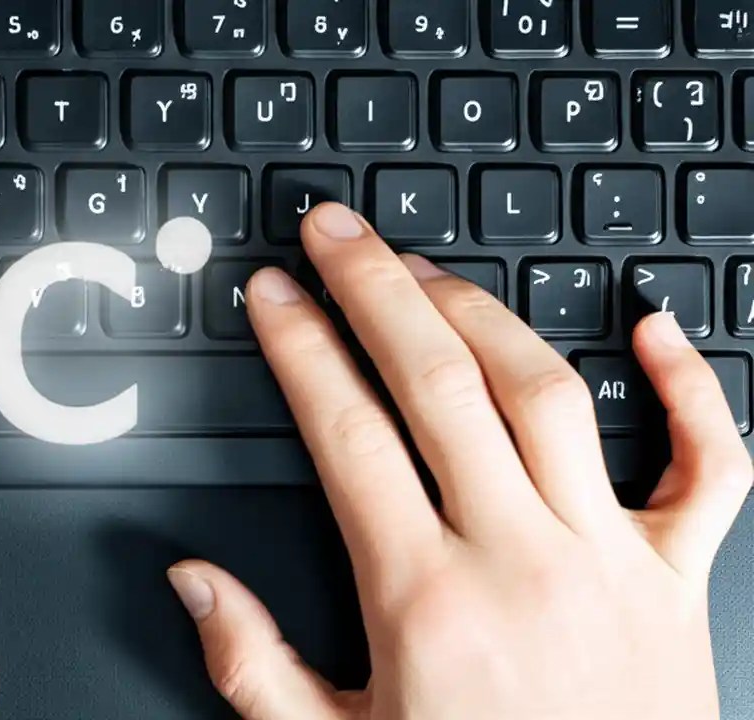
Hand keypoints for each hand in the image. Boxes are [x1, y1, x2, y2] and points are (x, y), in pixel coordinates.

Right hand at [167, 204, 752, 719]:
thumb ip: (253, 664)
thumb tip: (192, 582)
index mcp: (424, 604)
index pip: (346, 435)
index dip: (300, 349)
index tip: (273, 296)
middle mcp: (519, 562)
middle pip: (438, 385)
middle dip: (374, 289)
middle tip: (335, 231)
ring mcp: (607, 560)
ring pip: (546, 394)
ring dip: (480, 314)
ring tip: (427, 270)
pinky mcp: (678, 576)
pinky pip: (707, 465)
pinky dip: (689, 388)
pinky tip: (649, 325)